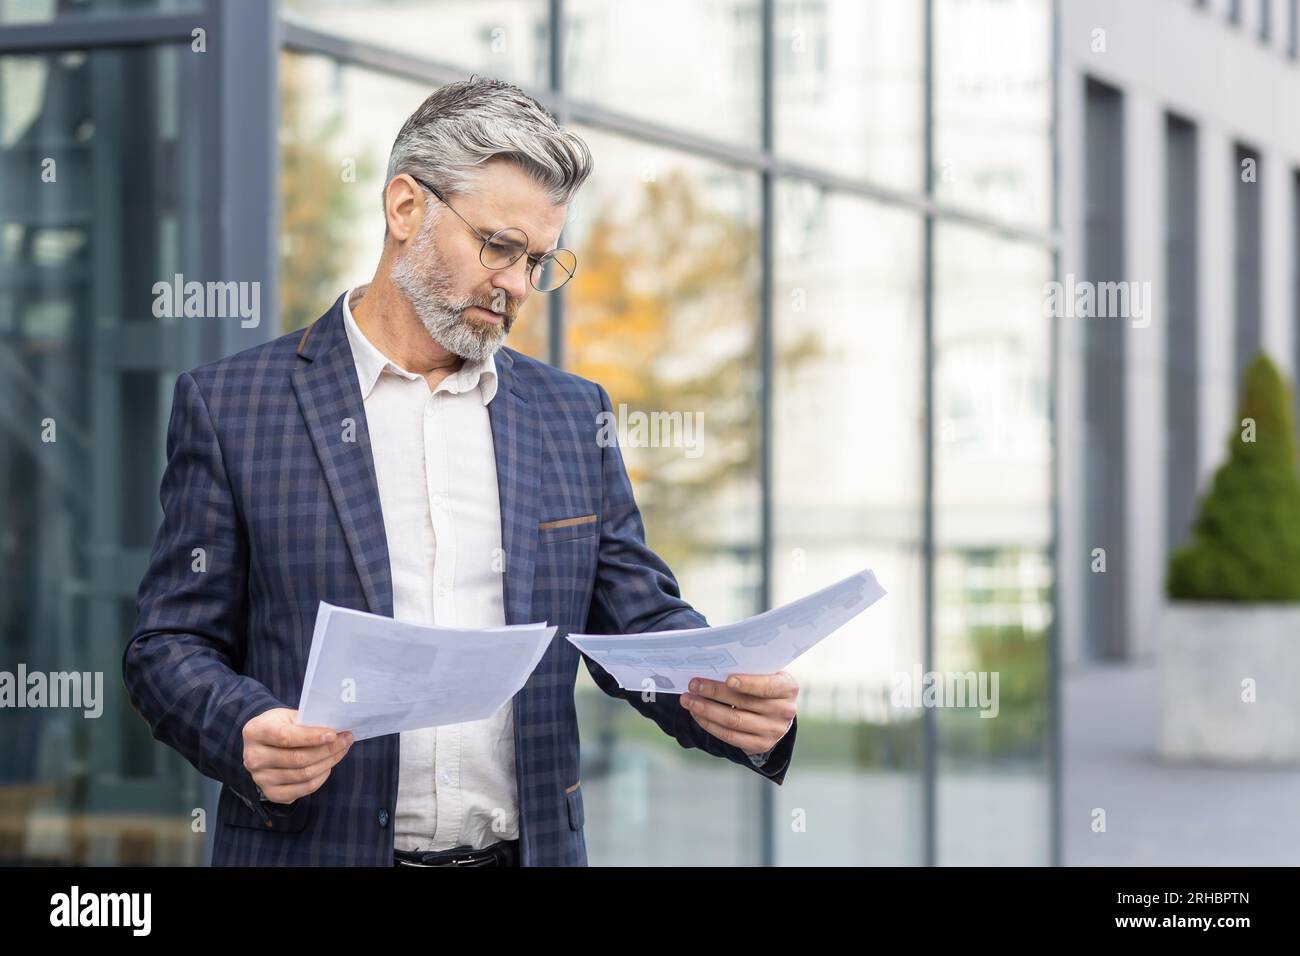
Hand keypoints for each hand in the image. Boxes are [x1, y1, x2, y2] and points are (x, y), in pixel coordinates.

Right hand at [242, 707, 353, 804]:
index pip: (286, 737)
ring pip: (303, 775)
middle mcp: (253, 758)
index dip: (312, 737)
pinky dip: (321, 778)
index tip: (333, 734)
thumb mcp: (287, 716)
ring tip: (342, 750)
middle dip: (328, 750)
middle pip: (298, 759)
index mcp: (255, 732)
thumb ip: (306, 721)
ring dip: (329, 762)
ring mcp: (260, 778)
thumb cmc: (279, 725)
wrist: (263, 743)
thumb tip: (335, 730)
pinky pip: (303, 789)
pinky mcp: (271, 793)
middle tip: (346, 740)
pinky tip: (328, 765)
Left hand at [679, 671, 798, 756]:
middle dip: (714, 692)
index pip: (768, 686)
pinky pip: (730, 736)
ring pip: (734, 721)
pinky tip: (697, 714)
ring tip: (688, 700)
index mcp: (788, 688)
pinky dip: (710, 724)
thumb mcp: (766, 672)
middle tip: (693, 684)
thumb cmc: (765, 684)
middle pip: (744, 703)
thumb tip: (714, 663)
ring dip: (706, 710)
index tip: (728, 679)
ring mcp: (773, 731)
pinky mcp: (759, 745)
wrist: (777, 712)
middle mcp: (784, 711)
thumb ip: (749, 669)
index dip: (748, 683)